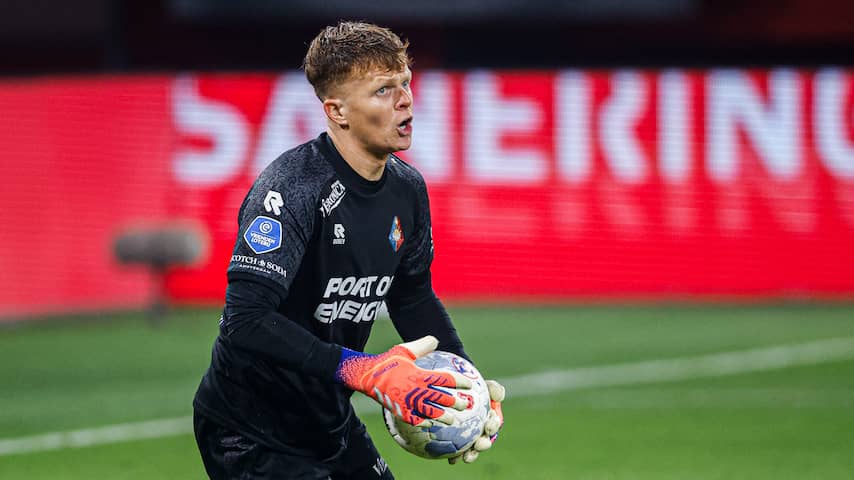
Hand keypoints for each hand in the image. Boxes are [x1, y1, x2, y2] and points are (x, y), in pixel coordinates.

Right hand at [336, 336, 471, 426]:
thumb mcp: (404, 349)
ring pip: (431, 412)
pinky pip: (415, 419)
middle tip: (467, 405)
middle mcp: (416, 390)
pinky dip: (424, 422)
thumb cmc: (386, 361)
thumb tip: (435, 339)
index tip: (470, 384)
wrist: (365, 375)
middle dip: (456, 402)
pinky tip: (430, 425)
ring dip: (443, 416)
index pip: (446, 379)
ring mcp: (408, 402)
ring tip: (453, 421)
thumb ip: (422, 345)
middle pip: (442, 398)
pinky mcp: (399, 410)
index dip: (460, 382)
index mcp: (420, 375)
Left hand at [448, 379, 504, 463]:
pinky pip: (458, 451)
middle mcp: (482, 429)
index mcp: (490, 417)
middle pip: (486, 439)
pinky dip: (456, 456)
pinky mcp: (458, 442)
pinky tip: (452, 460)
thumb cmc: (470, 387)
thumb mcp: (483, 385)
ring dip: (472, 454)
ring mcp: (470, 437)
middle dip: (483, 444)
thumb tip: (499, 397)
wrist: (452, 393)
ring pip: (473, 448)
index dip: (493, 426)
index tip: (488, 428)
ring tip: (466, 458)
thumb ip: (494, 389)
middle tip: (478, 445)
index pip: (494, 422)